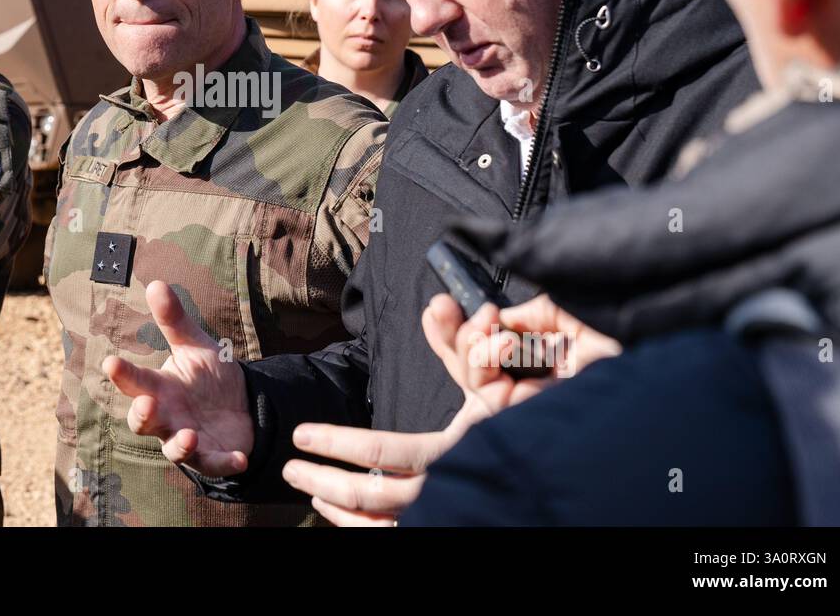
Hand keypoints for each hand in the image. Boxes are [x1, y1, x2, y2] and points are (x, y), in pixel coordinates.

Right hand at [103, 281, 253, 476]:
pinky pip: (214, 463)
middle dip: (142, 414)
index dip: (123, 374)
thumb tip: (155, 283)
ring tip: (189, 435)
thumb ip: (175, 321)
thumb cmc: (210, 377)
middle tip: (146, 403)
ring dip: (179, 444)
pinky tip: (240, 458)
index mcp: (160, 388)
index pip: (136, 381)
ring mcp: (188, 438)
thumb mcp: (196, 346)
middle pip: (144, 420)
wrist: (244, 405)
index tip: (111, 361)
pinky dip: (225, 463)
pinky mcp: (212, 456)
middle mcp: (168, 416)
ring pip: (173, 449)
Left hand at [279, 297, 498, 526]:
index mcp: (451, 452)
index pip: (383, 451)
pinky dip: (358, 527)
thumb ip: (457, 344)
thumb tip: (435, 302)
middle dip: (323, 478)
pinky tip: (338, 512)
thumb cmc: (518, 423)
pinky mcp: (442, 528)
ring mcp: (443, 516)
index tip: (302, 435)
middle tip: (291, 466)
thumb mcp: (489, 382)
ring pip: (377, 524)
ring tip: (310, 488)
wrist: (548, 475)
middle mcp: (446, 490)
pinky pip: (389, 536)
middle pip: (371, 493)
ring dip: (337, 506)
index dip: (337, 442)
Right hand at [424, 292, 620, 412]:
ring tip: (488, 323)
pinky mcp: (523, 415)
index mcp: (542, 356)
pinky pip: (485, 389)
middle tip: (440, 305)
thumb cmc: (627, 338)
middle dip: (448, 332)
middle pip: (467, 362)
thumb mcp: (569, 309)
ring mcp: (525, 400)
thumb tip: (499, 318)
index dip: (458, 327)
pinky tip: (502, 343)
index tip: (442, 303)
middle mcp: (530, 380)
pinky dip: (484, 359)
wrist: (653, 361)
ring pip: (470, 375)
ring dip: (469, 342)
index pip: (487, 345)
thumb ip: (532, 312)